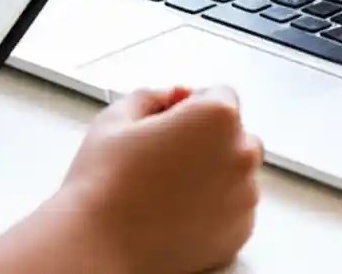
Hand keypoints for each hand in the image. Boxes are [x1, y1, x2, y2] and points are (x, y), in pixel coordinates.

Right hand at [0, 86, 262, 273]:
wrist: (97, 246)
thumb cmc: (103, 185)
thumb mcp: (117, 118)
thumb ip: (154, 95)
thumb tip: (171, 96)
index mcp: (217, 117)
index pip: (220, 94)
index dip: (191, 104)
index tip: (170, 121)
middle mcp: (240, 154)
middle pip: (235, 133)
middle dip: (208, 138)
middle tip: (165, 155)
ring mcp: (244, 196)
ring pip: (236, 172)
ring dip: (213, 172)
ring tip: (166, 187)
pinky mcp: (240, 231)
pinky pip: (234, 207)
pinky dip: (215, 206)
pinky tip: (177, 210)